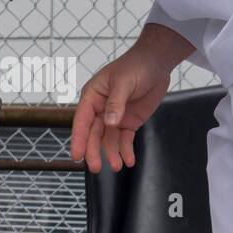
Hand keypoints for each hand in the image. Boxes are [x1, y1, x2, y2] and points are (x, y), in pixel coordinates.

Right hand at [70, 32, 176, 172]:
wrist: (155, 64)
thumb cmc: (135, 66)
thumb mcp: (123, 83)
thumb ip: (116, 103)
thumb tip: (109, 123)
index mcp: (92, 96)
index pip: (82, 120)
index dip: (79, 138)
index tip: (77, 155)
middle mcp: (101, 108)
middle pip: (94, 133)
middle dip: (94, 150)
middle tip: (96, 168)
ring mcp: (115, 116)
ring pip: (109, 139)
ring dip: (112, 152)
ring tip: (117, 166)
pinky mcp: (129, 121)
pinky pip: (125, 138)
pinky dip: (126, 149)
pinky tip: (129, 160)